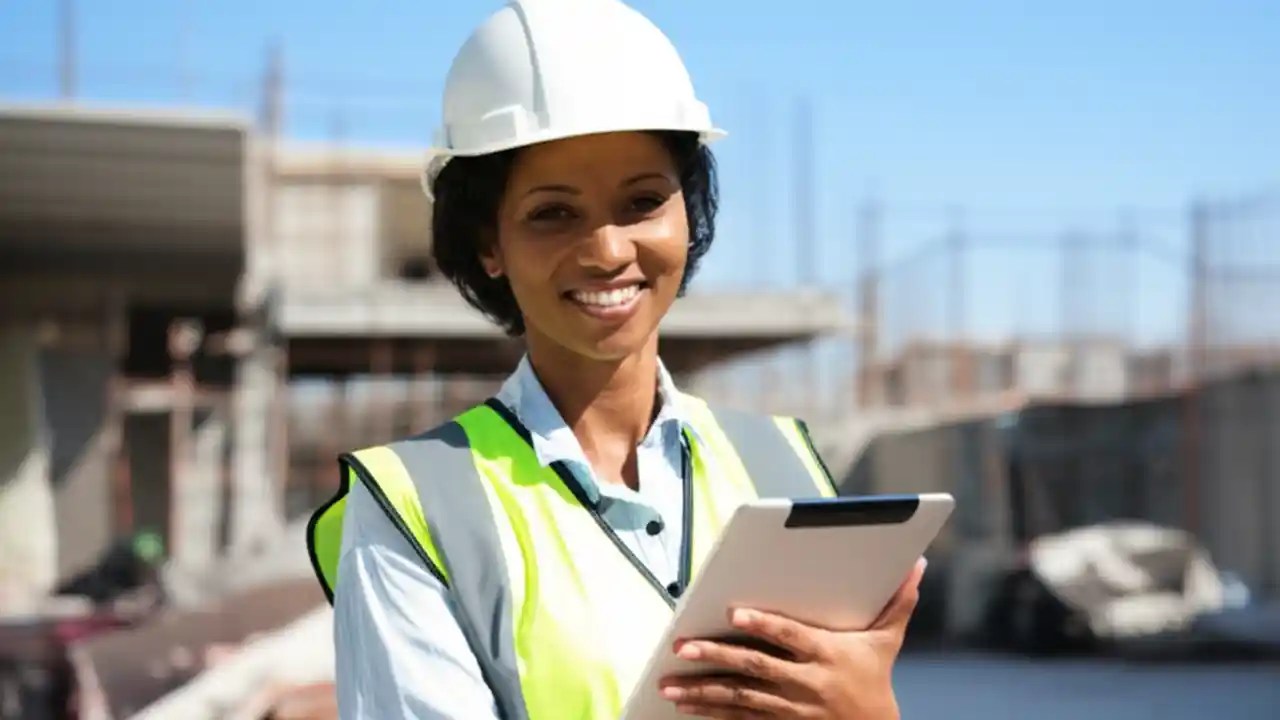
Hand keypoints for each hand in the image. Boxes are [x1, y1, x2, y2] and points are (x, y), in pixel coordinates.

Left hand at [658, 558, 924, 718]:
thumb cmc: (875, 679)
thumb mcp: (887, 642)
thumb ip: (898, 603)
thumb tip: (917, 566)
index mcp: (827, 654)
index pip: (790, 635)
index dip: (763, 624)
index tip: (734, 613)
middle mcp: (806, 682)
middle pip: (755, 666)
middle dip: (716, 656)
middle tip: (682, 647)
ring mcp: (790, 708)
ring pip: (739, 697)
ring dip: (702, 691)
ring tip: (670, 684)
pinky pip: (740, 718)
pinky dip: (711, 712)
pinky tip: (685, 705)